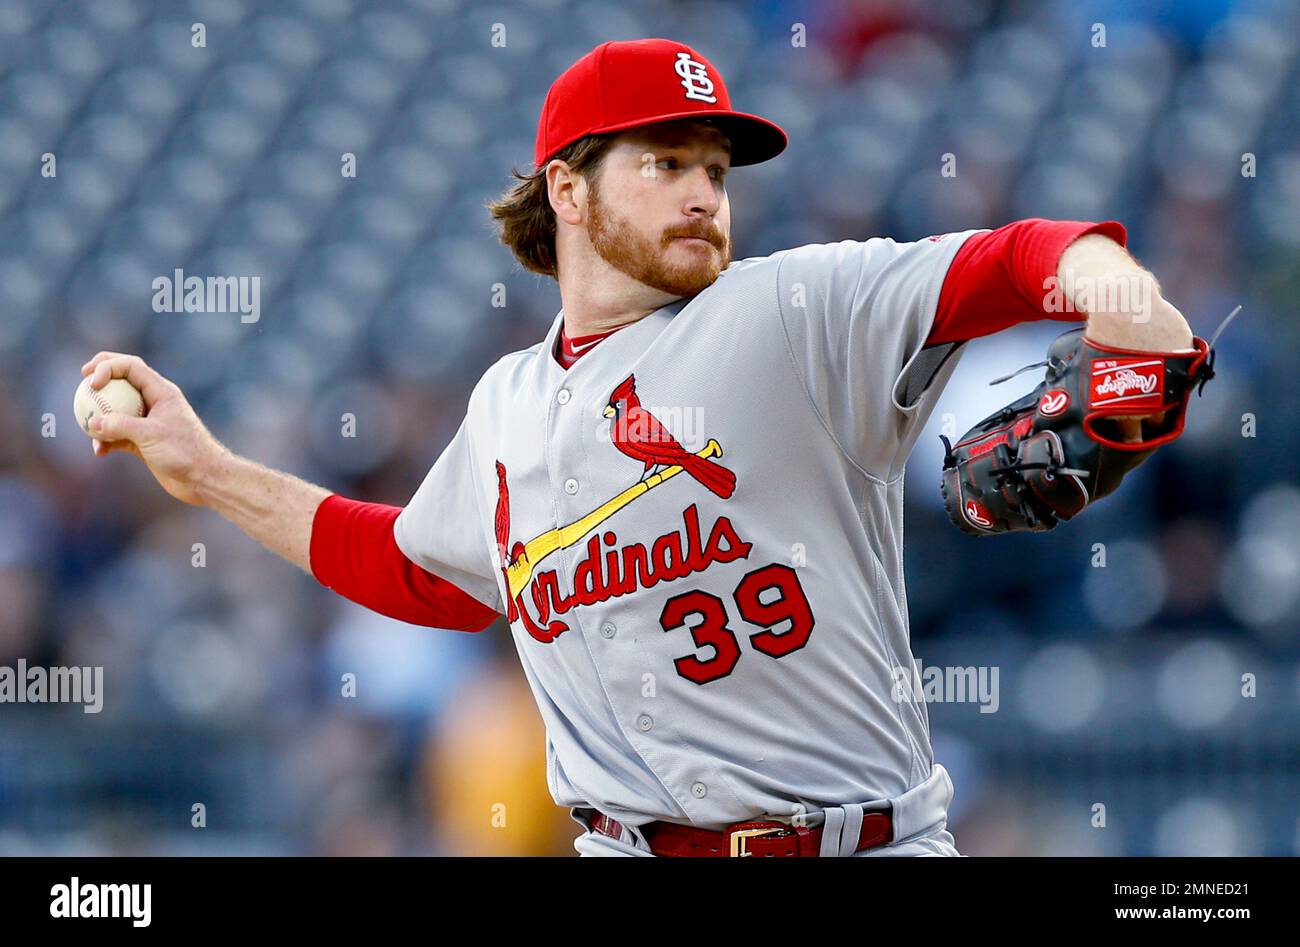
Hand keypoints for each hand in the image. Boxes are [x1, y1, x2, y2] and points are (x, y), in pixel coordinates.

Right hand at [80, 352, 226, 505]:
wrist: (203, 479)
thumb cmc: (185, 453)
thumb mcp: (151, 436)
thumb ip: (121, 426)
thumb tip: (93, 423)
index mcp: (161, 392)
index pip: (131, 366)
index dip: (108, 366)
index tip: (92, 381)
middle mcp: (154, 402)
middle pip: (123, 380)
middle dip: (102, 376)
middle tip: (83, 380)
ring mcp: (148, 422)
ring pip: (116, 409)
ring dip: (100, 416)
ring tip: (87, 427)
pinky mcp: (143, 441)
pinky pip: (118, 434)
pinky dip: (106, 440)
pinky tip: (99, 451)